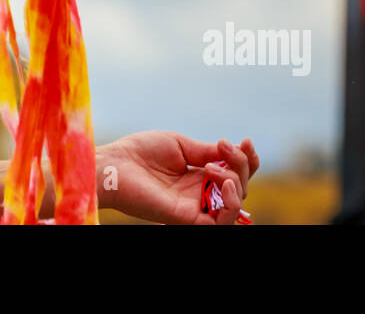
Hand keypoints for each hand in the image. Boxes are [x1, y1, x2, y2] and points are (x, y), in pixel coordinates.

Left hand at [98, 130, 258, 223]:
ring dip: (236, 181)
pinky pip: (223, 223)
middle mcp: (201, 193)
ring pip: (236, 204)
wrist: (117, 165)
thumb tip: (231, 152)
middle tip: (223, 147)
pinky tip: (222, 181)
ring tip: (214, 167)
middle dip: (241, 164)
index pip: (235, 173)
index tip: (245, 141)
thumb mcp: (181, 145)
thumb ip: (207, 152)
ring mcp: (196, 207)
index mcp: (199, 175)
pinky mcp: (189, 220)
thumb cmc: (141, 152)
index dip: (247, 159)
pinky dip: (232, 203)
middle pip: (240, 186)